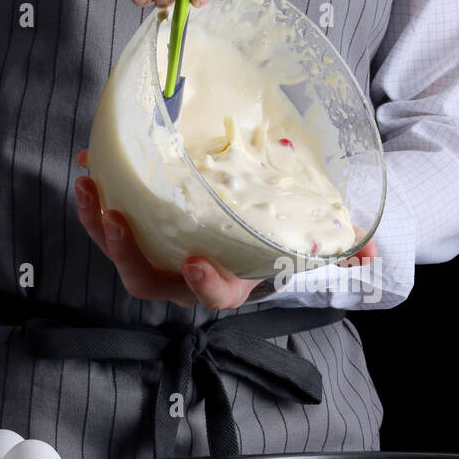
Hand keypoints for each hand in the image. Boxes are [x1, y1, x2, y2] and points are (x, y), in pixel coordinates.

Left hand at [73, 151, 377, 309]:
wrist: (253, 229)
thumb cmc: (280, 236)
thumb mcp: (311, 240)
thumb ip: (340, 248)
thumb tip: (369, 251)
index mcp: (229, 282)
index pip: (211, 296)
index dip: (203, 283)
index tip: (194, 259)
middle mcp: (187, 278)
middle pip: (148, 281)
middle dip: (126, 254)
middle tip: (114, 218)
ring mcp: (159, 256)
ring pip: (121, 253)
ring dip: (96, 224)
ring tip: (88, 185)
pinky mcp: (140, 232)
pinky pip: (110, 222)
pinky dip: (96, 197)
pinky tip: (89, 162)